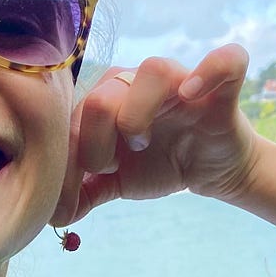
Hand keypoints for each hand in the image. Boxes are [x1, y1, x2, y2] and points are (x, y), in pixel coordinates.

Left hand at [54, 43, 258, 224]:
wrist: (209, 170)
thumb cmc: (156, 165)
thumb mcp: (115, 182)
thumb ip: (82, 193)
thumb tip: (50, 214)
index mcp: (105, 95)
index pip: (71, 113)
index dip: (69, 153)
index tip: (85, 179)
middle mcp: (137, 79)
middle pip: (102, 94)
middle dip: (97, 141)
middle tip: (111, 165)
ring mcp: (179, 79)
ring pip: (152, 71)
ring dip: (138, 114)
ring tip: (140, 143)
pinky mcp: (221, 88)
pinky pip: (225, 61)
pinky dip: (210, 71)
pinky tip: (192, 93)